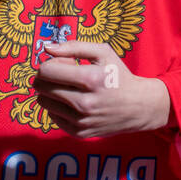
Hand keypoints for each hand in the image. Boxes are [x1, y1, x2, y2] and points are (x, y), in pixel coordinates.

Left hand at [33, 40, 171, 137]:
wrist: (139, 106)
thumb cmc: (119, 76)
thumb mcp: (104, 53)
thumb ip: (74, 47)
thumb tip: (47, 48)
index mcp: (91, 79)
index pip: (46, 70)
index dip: (51, 63)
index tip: (64, 64)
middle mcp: (85, 103)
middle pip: (41, 86)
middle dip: (47, 77)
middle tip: (65, 75)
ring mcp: (81, 120)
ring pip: (43, 102)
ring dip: (51, 92)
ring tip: (70, 89)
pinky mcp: (79, 132)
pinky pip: (52, 116)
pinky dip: (58, 107)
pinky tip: (74, 102)